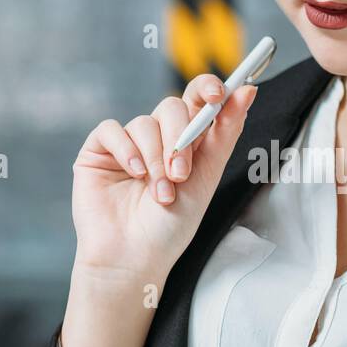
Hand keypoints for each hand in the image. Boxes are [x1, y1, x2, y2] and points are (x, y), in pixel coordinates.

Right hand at [70, 73, 258, 278]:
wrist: (134, 258)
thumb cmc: (171, 226)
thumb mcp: (206, 178)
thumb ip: (225, 133)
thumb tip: (247, 91)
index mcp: (188, 141)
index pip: (198, 99)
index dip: (209, 88)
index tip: (218, 94)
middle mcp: (158, 138)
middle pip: (172, 106)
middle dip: (180, 137)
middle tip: (181, 173)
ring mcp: (128, 143)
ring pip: (145, 122)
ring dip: (156, 158)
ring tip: (158, 192)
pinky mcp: (99, 151)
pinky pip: (112, 129)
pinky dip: (126, 150)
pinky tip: (133, 175)